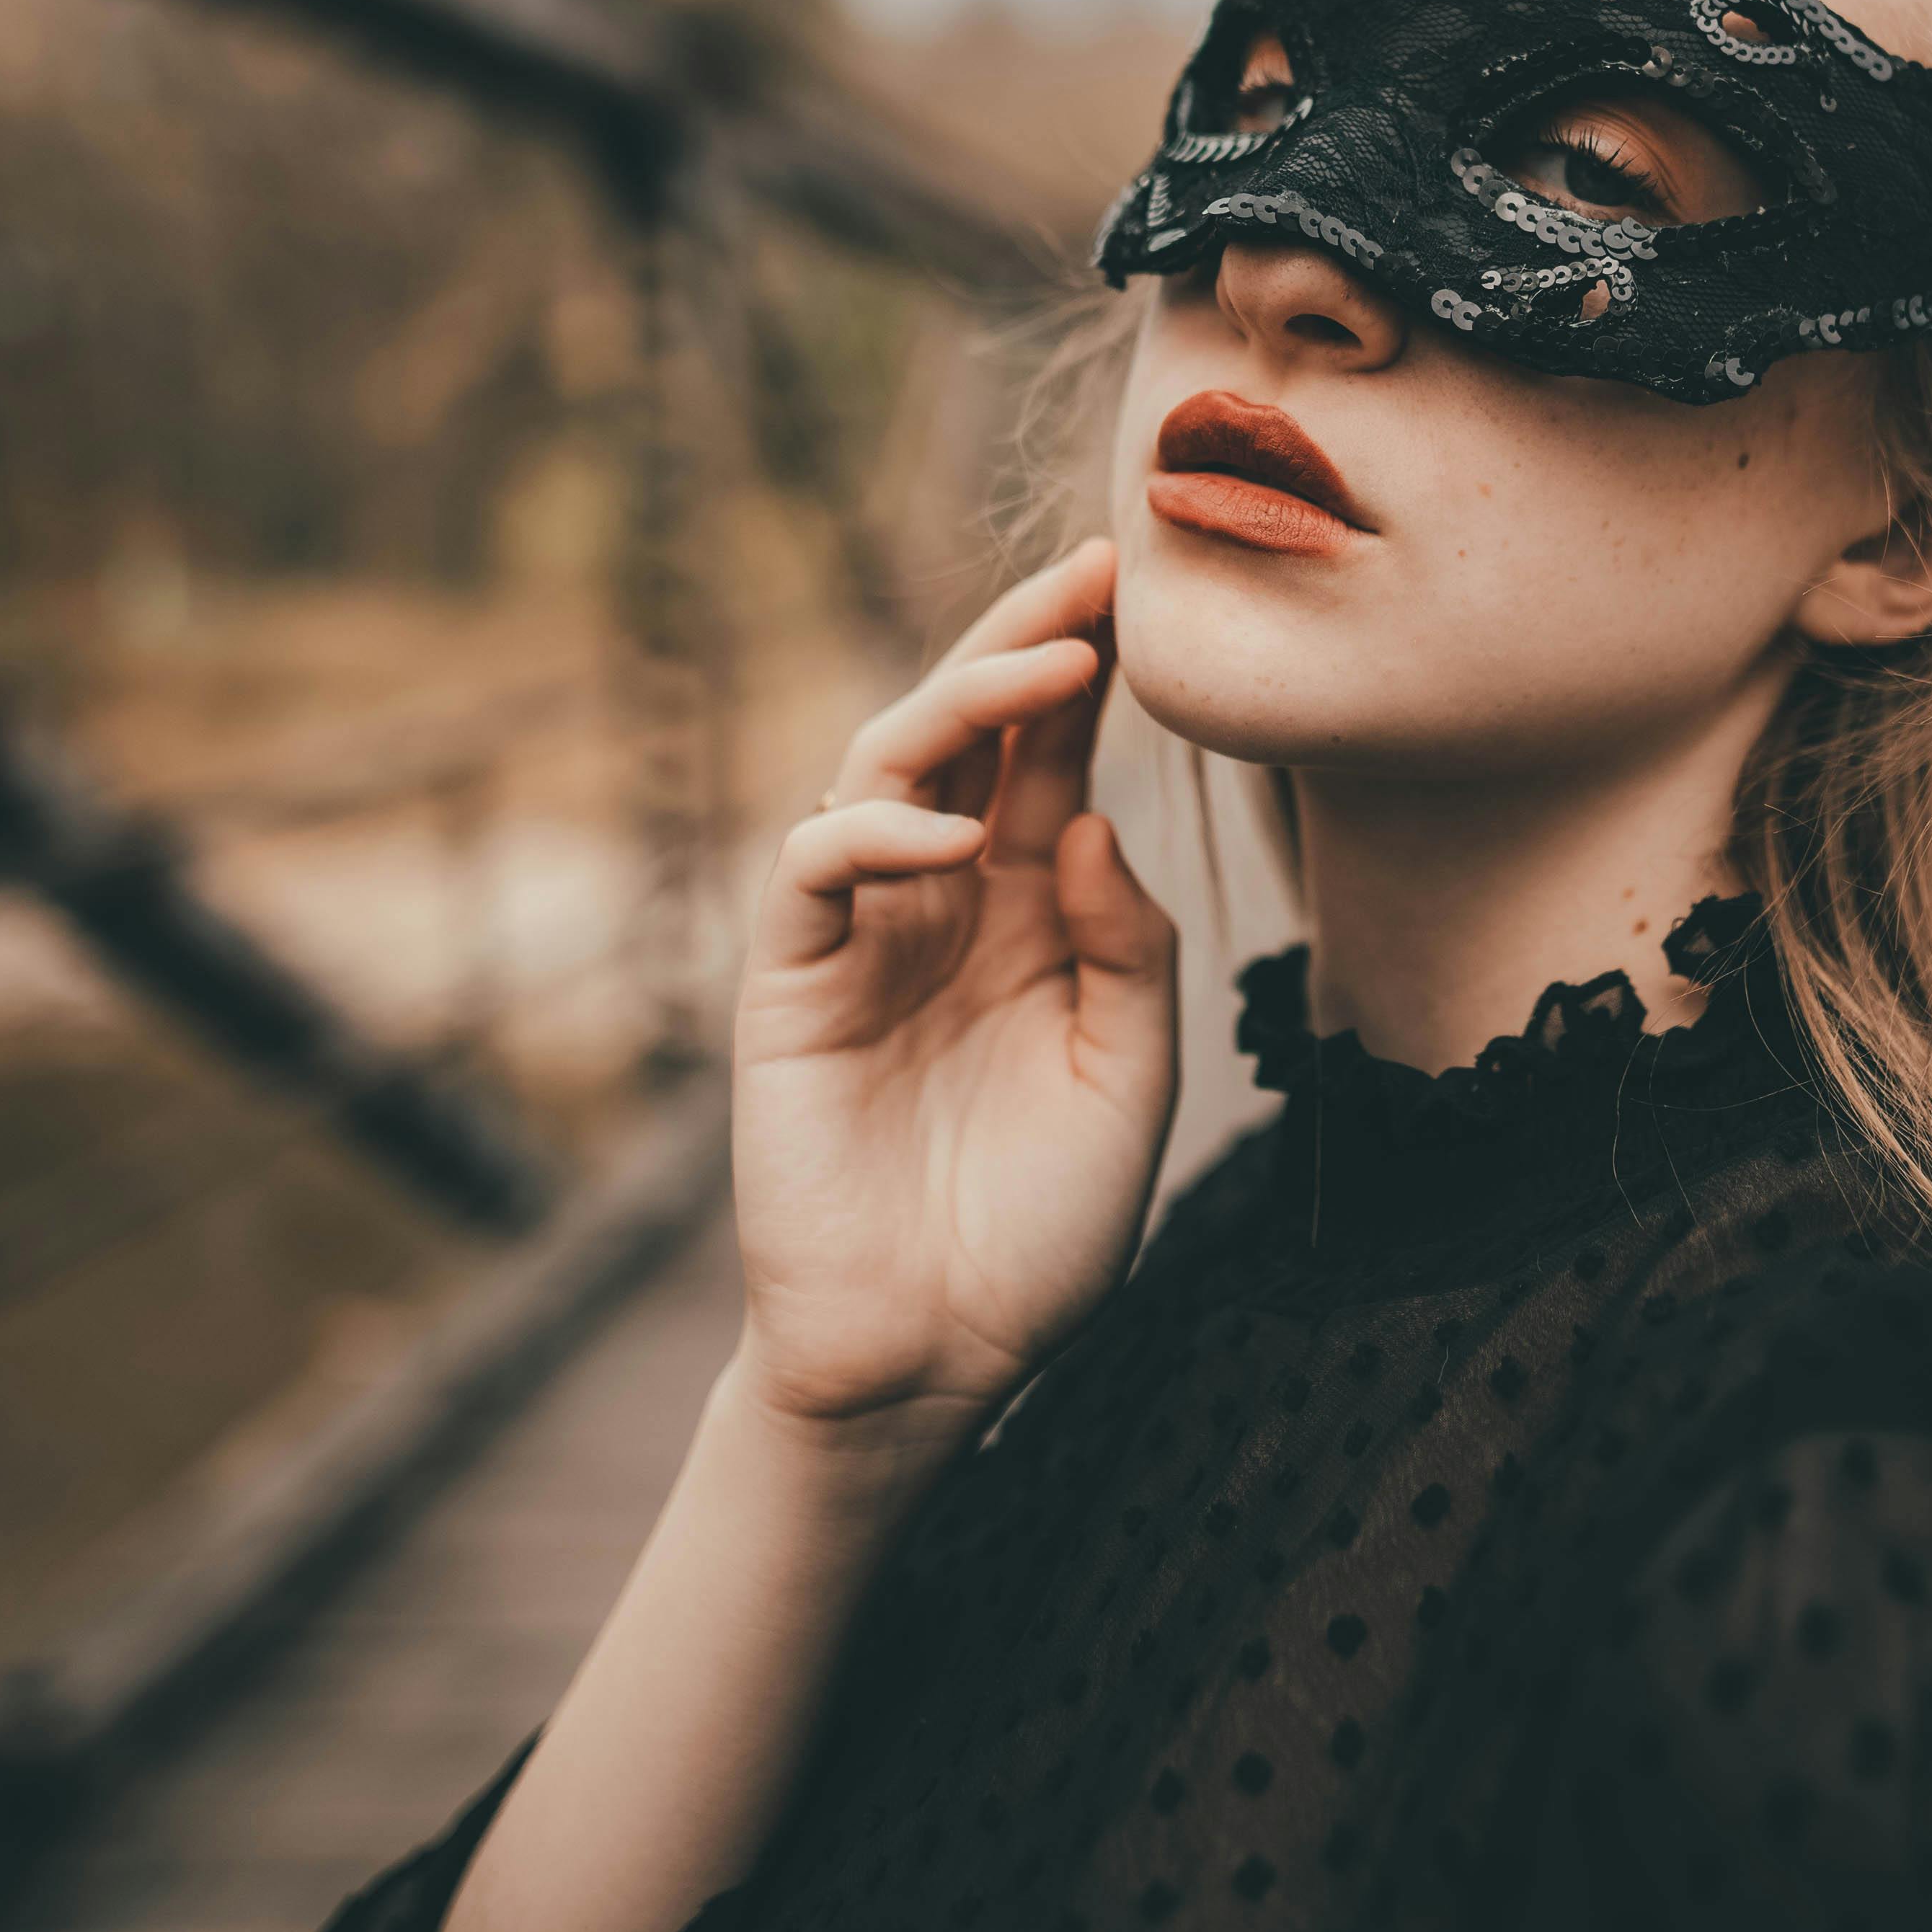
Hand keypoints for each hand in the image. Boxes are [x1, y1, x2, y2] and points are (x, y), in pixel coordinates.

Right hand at [728, 539, 1177, 1454]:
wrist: (936, 1363)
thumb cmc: (1036, 1231)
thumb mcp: (1129, 1082)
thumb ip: (1126, 950)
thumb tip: (1092, 820)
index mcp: (1025, 915)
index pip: (1050, 761)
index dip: (1087, 673)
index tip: (1142, 588)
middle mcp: (940, 904)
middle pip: (966, 735)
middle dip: (1022, 644)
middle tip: (1093, 568)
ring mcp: (859, 938)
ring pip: (884, 772)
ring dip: (959, 703)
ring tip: (1047, 663)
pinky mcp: (789, 987)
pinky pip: (814, 875)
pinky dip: (874, 837)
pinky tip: (950, 840)